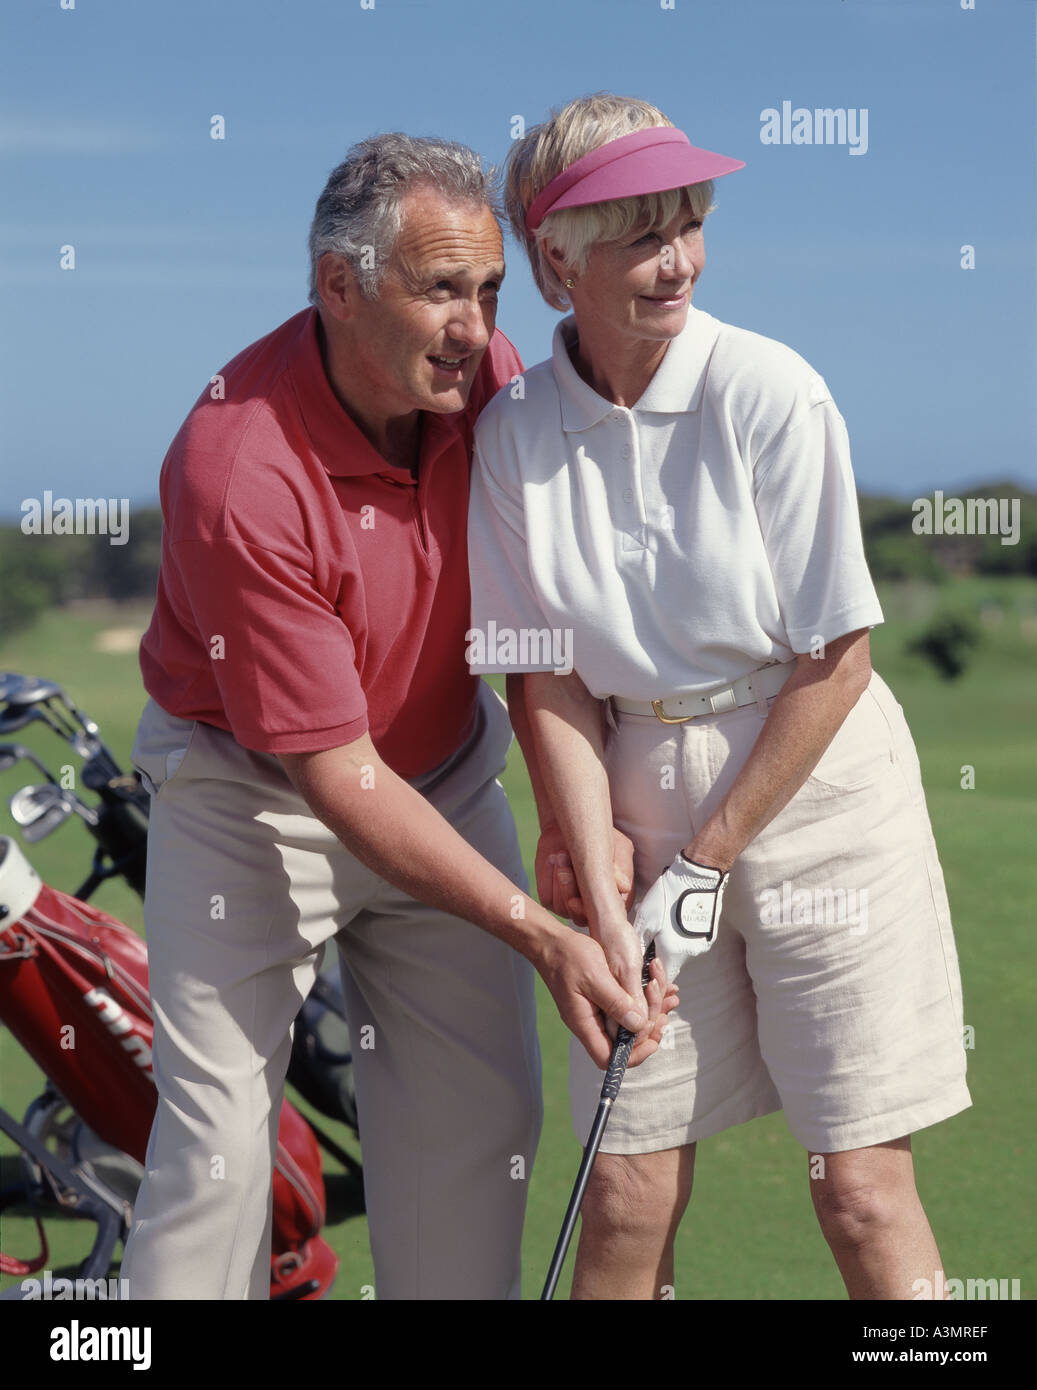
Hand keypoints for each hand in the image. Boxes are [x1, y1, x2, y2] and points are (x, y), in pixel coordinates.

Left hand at [534, 822, 634, 924]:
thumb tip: (624, 886)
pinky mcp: (551, 899)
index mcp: (615, 899)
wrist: (568, 829)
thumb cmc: (598, 838)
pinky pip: (547, 898)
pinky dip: (548, 878)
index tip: (579, 897)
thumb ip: (621, 867)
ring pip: (562, 908)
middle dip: (571, 892)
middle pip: (581, 918)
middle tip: (566, 868)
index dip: (595, 909)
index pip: (607, 916)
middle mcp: (592, 909)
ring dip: (560, 881)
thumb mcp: (617, 847)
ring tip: (561, 855)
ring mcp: (570, 906)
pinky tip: (552, 860)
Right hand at [534, 925, 677, 1069]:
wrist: (550, 942)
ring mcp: (593, 1012)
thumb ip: (616, 1003)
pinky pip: (621, 1010)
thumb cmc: (567, 956)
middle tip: (663, 1016)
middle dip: (646, 1033)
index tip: (652, 1040)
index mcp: (584, 1023)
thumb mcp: (595, 977)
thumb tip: (638, 1025)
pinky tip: (651, 989)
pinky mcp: (598, 1000)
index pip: (609, 1059)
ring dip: (646, 1016)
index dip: (632, 1056)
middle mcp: (588, 1023)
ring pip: (624, 1026)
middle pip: (621, 1045)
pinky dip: (639, 1003)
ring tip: (663, 1000)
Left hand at [632, 854, 727, 985]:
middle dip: (659, 956)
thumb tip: (633, 958)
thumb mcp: (646, 918)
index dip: (651, 975)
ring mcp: (701, 944)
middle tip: (650, 938)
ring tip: (662, 925)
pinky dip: (681, 937)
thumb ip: (640, 942)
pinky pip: (690, 942)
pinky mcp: (708, 934)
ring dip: (669, 945)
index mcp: (673, 953)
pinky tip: (674, 920)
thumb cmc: (669, 896)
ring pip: (680, 953)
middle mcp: (690, 953)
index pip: (661, 977)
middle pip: (670, 964)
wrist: (698, 877)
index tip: (643, 964)